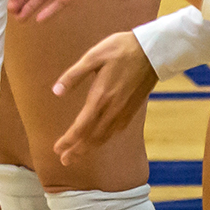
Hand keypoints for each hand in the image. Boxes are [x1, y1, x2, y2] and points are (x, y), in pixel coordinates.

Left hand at [49, 32, 157, 164]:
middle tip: (64, 160)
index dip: (68, 140)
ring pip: (104, 137)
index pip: (81, 127)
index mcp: (100, 97)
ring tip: (78, 154)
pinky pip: (115, 131)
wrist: (153, 51)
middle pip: (92, 138)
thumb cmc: (121, 49)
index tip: (57, 149)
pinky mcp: (131, 110)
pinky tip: (98, 140)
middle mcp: (112, 109)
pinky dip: (103, 140)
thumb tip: (56, 91)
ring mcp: (124, 112)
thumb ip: (74, 75)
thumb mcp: (93, 56)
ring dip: (89, 148)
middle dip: (77, 150)